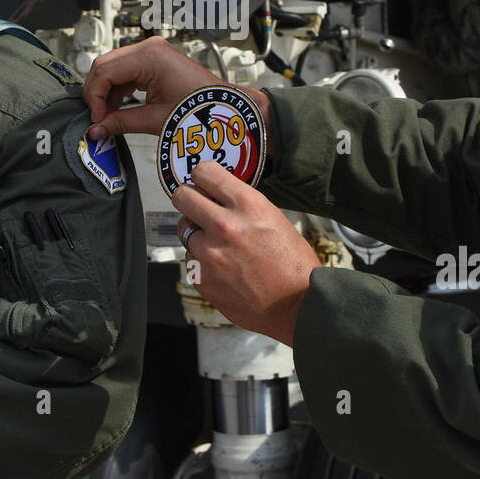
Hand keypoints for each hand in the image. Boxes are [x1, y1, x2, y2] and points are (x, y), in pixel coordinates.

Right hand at [84, 36, 270, 142]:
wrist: (224, 105)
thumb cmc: (199, 108)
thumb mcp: (156, 119)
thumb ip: (121, 123)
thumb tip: (95, 131)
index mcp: (149, 56)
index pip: (104, 71)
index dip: (94, 97)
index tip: (96, 120)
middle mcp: (148, 47)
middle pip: (104, 65)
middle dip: (97, 93)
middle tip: (98, 120)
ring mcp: (151, 50)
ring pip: (112, 68)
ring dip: (106, 92)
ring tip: (109, 117)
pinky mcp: (154, 58)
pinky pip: (125, 70)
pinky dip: (118, 89)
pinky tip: (118, 108)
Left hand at [174, 162, 320, 345]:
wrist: (297, 306)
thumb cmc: (293, 264)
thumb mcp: (273, 219)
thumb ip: (242, 206)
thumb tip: (217, 196)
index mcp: (248, 205)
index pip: (204, 172)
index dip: (202, 177)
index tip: (203, 183)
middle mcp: (224, 225)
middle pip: (182, 197)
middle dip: (189, 199)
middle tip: (197, 207)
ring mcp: (209, 253)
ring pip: (184, 230)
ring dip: (197, 234)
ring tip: (220, 246)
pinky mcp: (201, 278)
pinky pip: (190, 259)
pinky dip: (201, 261)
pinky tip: (223, 268)